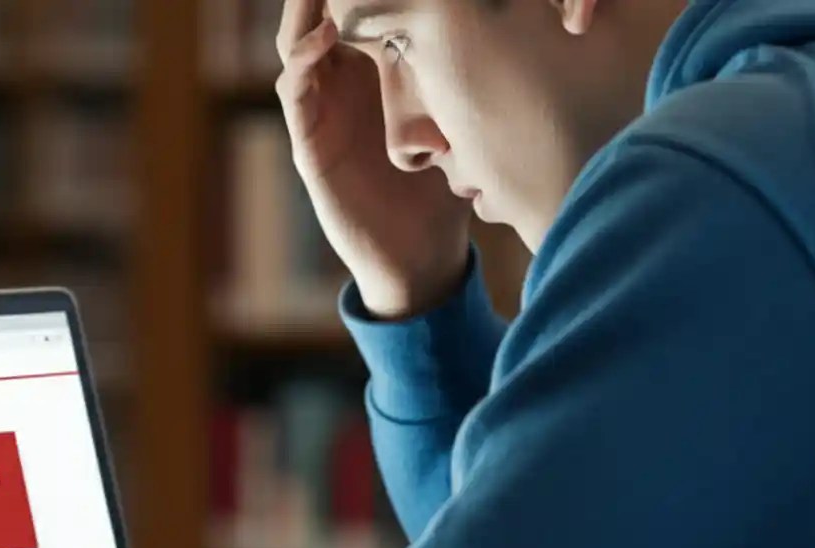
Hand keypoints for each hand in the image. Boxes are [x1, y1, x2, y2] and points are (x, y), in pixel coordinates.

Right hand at [276, 0, 472, 317]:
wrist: (421, 257)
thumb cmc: (446, 190)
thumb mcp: (462, 120)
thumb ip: (468, 77)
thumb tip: (521, 25)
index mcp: (375, 73)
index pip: (359, 11)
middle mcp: (342, 85)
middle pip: (320, 15)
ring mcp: (320, 112)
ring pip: (296, 43)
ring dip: (304, 10)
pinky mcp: (308, 144)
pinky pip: (292, 91)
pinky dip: (302, 60)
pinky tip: (324, 37)